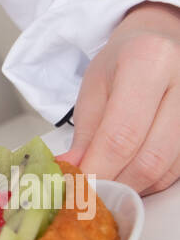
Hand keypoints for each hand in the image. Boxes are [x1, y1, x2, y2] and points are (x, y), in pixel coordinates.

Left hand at [65, 0, 179, 194]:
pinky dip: (149, 182)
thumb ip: (85, 133)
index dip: (99, 168)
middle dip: (115, 184)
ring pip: (166, 170)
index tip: (77, 189)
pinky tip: (129, 176)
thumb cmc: (124, 64)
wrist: (159, 44)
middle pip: (150, 157)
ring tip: (105, 183)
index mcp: (149, 61)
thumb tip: (72, 172)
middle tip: (88, 195)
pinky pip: (176, 172)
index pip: (123, 132)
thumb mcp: (95, 88)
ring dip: (132, 187)